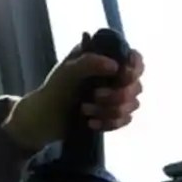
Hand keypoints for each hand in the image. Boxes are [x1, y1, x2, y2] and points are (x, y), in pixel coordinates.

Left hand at [4, 32, 144, 150]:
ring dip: (109, 111)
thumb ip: (88, 63)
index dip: (134, 67)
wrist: (45, 118)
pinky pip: (125, 120)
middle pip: (136, 85)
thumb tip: (115, 65)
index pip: (134, 57)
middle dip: (116, 95)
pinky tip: (91, 123)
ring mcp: (116, 96)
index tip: (123, 76)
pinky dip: (109, 123)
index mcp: (104, 59)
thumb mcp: (67, 72)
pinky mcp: (114, 114)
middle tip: (95, 96)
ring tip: (84, 110)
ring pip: (132, 104)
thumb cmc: (55, 89)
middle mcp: (114, 76)